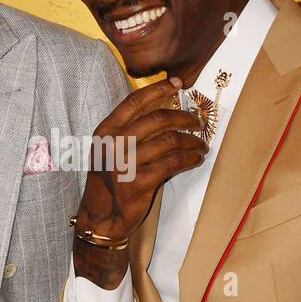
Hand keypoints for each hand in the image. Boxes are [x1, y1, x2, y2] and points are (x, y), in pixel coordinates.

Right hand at [73, 78, 206, 289]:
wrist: (100, 218)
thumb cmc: (108, 182)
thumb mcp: (107, 151)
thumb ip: (128, 131)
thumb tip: (164, 112)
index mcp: (105, 132)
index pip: (134, 101)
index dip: (158, 89)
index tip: (178, 83)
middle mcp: (114, 145)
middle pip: (158, 119)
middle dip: (184, 118)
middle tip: (197, 122)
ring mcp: (126, 164)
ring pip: (170, 141)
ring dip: (191, 141)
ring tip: (200, 145)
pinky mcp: (140, 183)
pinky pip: (173, 163)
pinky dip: (190, 159)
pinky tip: (196, 159)